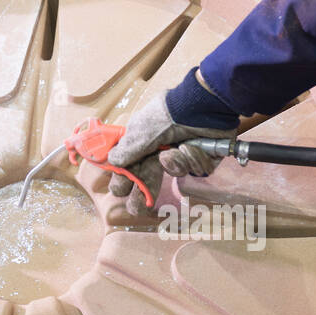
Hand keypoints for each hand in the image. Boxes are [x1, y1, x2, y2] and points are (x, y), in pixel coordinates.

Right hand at [107, 87, 237, 215]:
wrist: (201, 105)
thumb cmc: (168, 115)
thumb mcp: (142, 131)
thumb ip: (128, 150)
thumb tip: (112, 161)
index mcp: (145, 140)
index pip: (131, 165)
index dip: (125, 179)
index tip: (120, 191)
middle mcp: (164, 147)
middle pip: (151, 177)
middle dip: (142, 194)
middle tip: (135, 208)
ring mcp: (184, 153)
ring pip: (176, 171)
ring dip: (175, 162)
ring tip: (175, 149)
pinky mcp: (203, 158)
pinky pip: (197, 169)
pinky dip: (194, 158)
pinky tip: (192, 145)